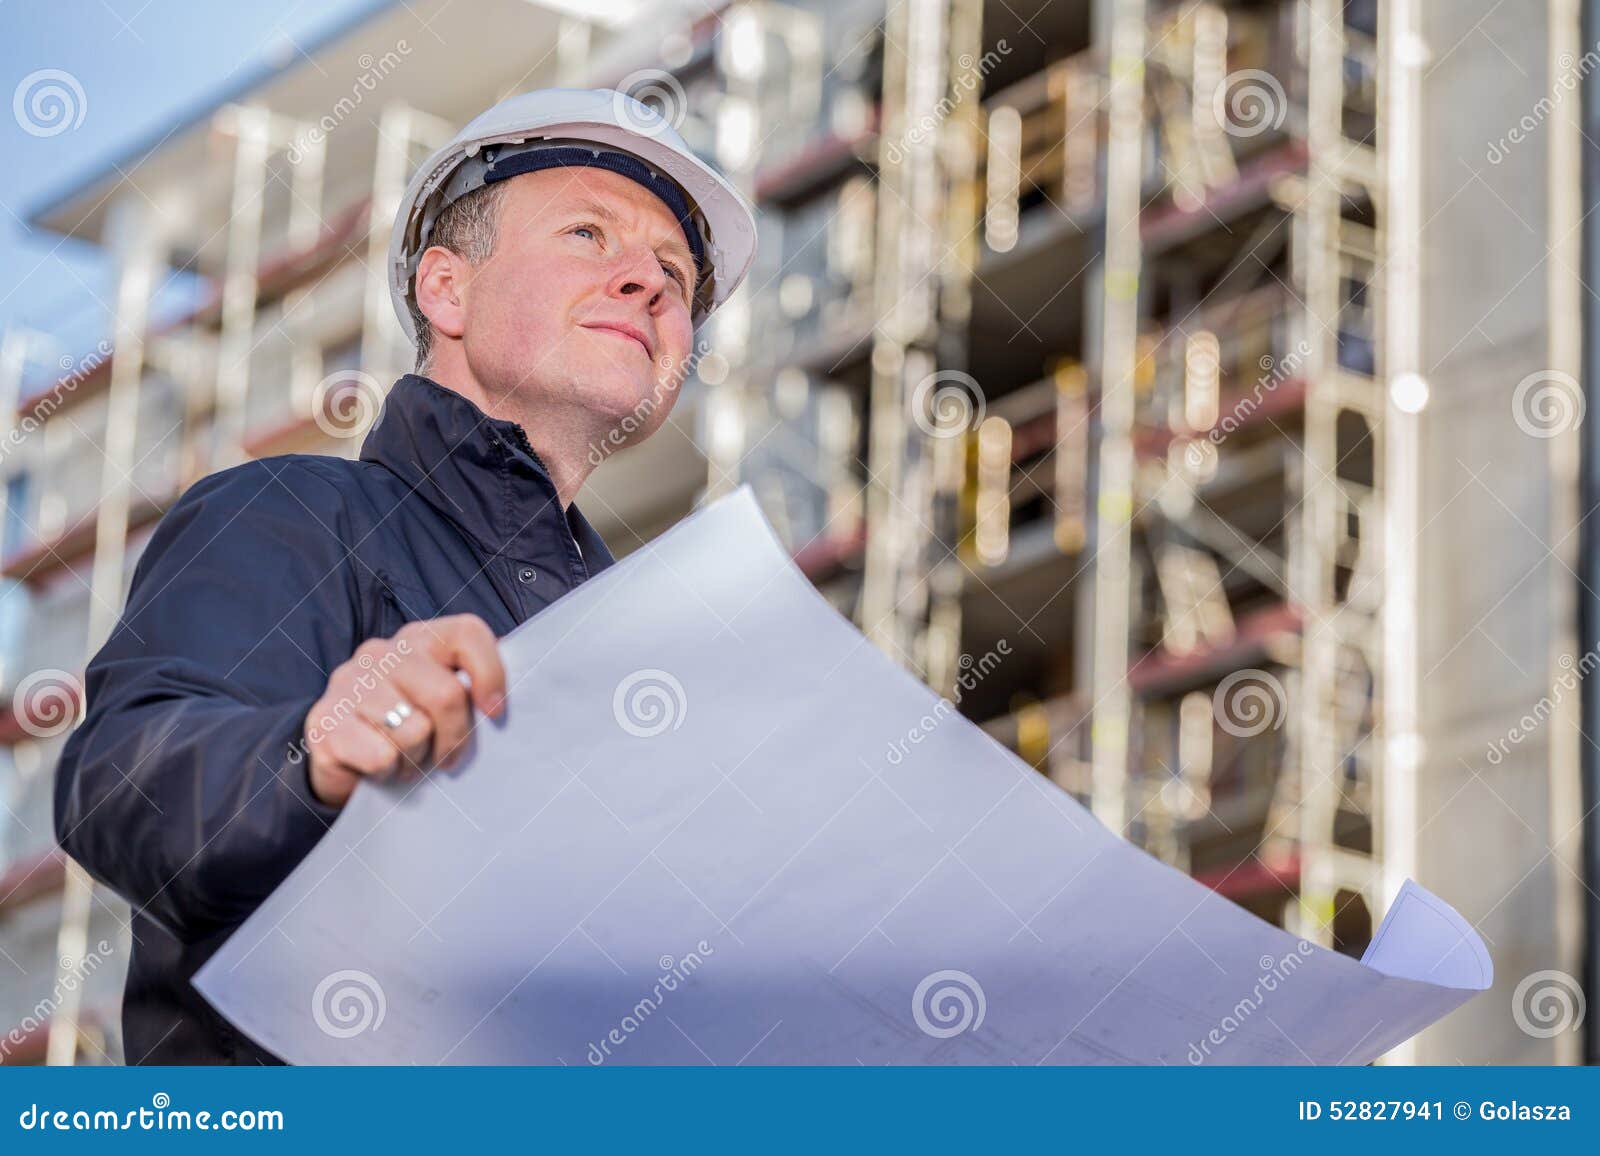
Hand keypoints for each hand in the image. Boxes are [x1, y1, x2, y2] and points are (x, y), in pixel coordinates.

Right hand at [305, 614, 506, 806]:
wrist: (335, 760)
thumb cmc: (405, 729)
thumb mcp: (440, 703)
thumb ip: (470, 690)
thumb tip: (502, 705)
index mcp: (418, 638)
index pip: (467, 632)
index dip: (491, 673)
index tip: (496, 713)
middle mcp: (381, 652)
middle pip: (446, 694)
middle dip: (456, 737)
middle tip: (449, 758)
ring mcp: (349, 683)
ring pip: (414, 730)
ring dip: (418, 759)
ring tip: (407, 759)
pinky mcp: (326, 721)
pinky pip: (382, 755)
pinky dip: (388, 772)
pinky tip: (379, 768)